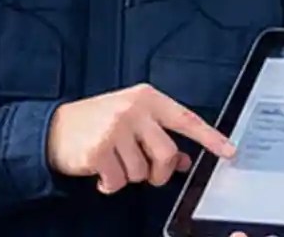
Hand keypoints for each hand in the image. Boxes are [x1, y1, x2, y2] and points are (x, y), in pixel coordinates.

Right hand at [46, 83, 235, 193]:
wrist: (53, 129)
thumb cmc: (97, 122)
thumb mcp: (131, 122)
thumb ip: (159, 136)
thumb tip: (184, 161)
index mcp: (147, 98)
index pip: (186, 119)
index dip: (210, 137)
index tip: (229, 151)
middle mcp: (134, 109)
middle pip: (167, 154)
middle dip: (159, 172)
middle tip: (146, 173)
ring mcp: (116, 128)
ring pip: (142, 172)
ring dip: (130, 177)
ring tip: (114, 163)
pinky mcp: (98, 149)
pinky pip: (119, 182)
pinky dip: (111, 185)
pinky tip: (100, 172)